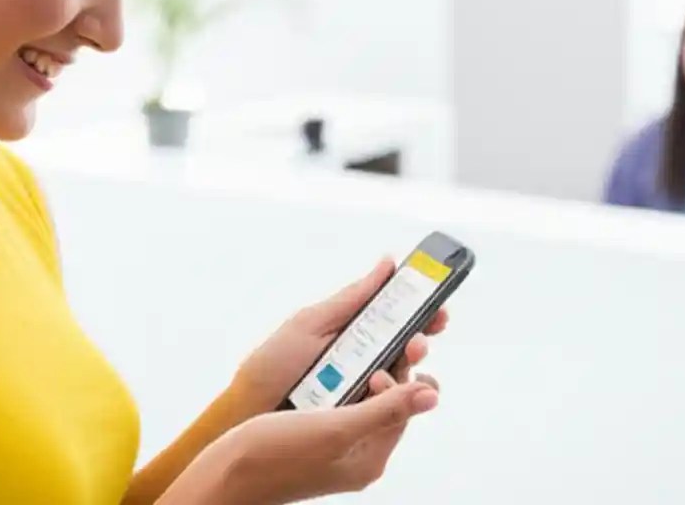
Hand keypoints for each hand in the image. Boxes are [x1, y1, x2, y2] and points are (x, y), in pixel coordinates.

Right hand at [173, 375, 439, 504]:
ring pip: (362, 400)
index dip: (399, 382)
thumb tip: (432, 395)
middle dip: (386, 371)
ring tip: (347, 356)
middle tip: (373, 350)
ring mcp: (335, 447)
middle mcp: (357, 455)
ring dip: (361, 373)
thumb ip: (385, 410)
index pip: (405, 410)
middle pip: (387, 403)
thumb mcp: (336, 428)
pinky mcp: (313, 437)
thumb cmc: (273, 456)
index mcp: (370, 459)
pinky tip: (324, 369)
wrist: (223, 475)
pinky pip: (337, 403)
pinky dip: (337, 382)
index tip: (377, 366)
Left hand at [232, 258, 449, 412]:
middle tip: (419, 342)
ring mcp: (362, 395)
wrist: (246, 412)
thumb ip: (352, 298)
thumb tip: (389, 263)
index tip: (438, 308)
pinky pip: (388, 413)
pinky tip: (397, 394)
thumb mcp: (311, 324)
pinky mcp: (358, 422)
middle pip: (406, 351)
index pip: (397, 321)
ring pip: (402, 383)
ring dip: (411, 371)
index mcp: (354, 334)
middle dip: (421, 342)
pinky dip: (399, 403)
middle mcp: (363, 363)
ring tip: (406, 362)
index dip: (421, 313)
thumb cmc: (272, 365)